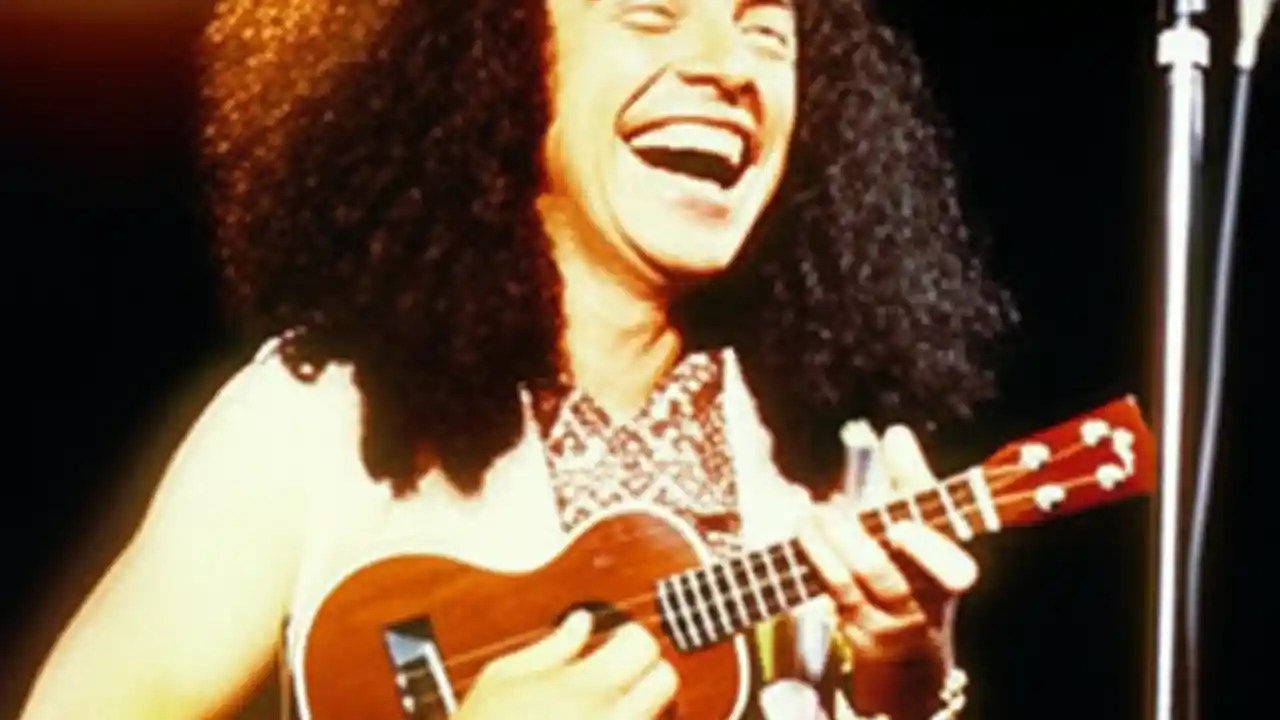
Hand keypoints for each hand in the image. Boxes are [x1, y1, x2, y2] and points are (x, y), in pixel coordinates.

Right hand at [454, 611, 677, 719]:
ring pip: (656, 714)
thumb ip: (551, 647)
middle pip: (666, 680)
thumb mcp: (502, 679)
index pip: (642, 644)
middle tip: (618, 674)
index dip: (629, 638)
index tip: (613, 643)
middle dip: (648, 671)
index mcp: (585, 688)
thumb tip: (581, 621)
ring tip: (601, 707)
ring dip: (640, 705)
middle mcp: (613, 719)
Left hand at [797, 424, 977, 666]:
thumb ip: (913, 481)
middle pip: (883, 576)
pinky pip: (832, 593)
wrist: (910, 643)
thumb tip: (897, 433)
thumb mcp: (927, 525)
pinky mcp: (857, 632)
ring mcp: (887, 622)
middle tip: (827, 509)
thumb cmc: (919, 563)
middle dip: (850, 539)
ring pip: (850, 585)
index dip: (927, 551)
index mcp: (950, 577)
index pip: (953, 573)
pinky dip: (815, 559)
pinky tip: (805, 533)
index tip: (900, 526)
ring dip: (823, 544)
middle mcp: (921, 604)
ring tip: (809, 514)